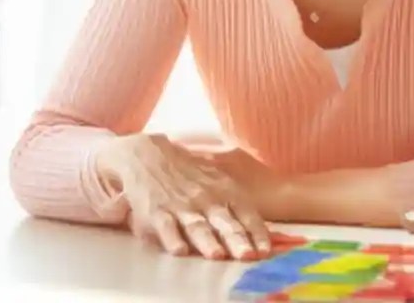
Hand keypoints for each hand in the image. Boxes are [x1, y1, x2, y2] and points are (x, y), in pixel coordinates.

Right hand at [94, 134, 270, 259]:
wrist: (148, 156)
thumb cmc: (191, 174)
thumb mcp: (218, 181)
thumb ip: (236, 205)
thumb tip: (261, 232)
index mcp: (225, 190)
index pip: (246, 212)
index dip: (257, 232)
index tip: (265, 251)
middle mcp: (206, 198)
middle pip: (224, 222)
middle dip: (237, 240)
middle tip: (248, 256)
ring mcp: (181, 206)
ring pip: (197, 226)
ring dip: (207, 242)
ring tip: (217, 256)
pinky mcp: (156, 212)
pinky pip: (166, 227)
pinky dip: (172, 239)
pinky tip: (180, 251)